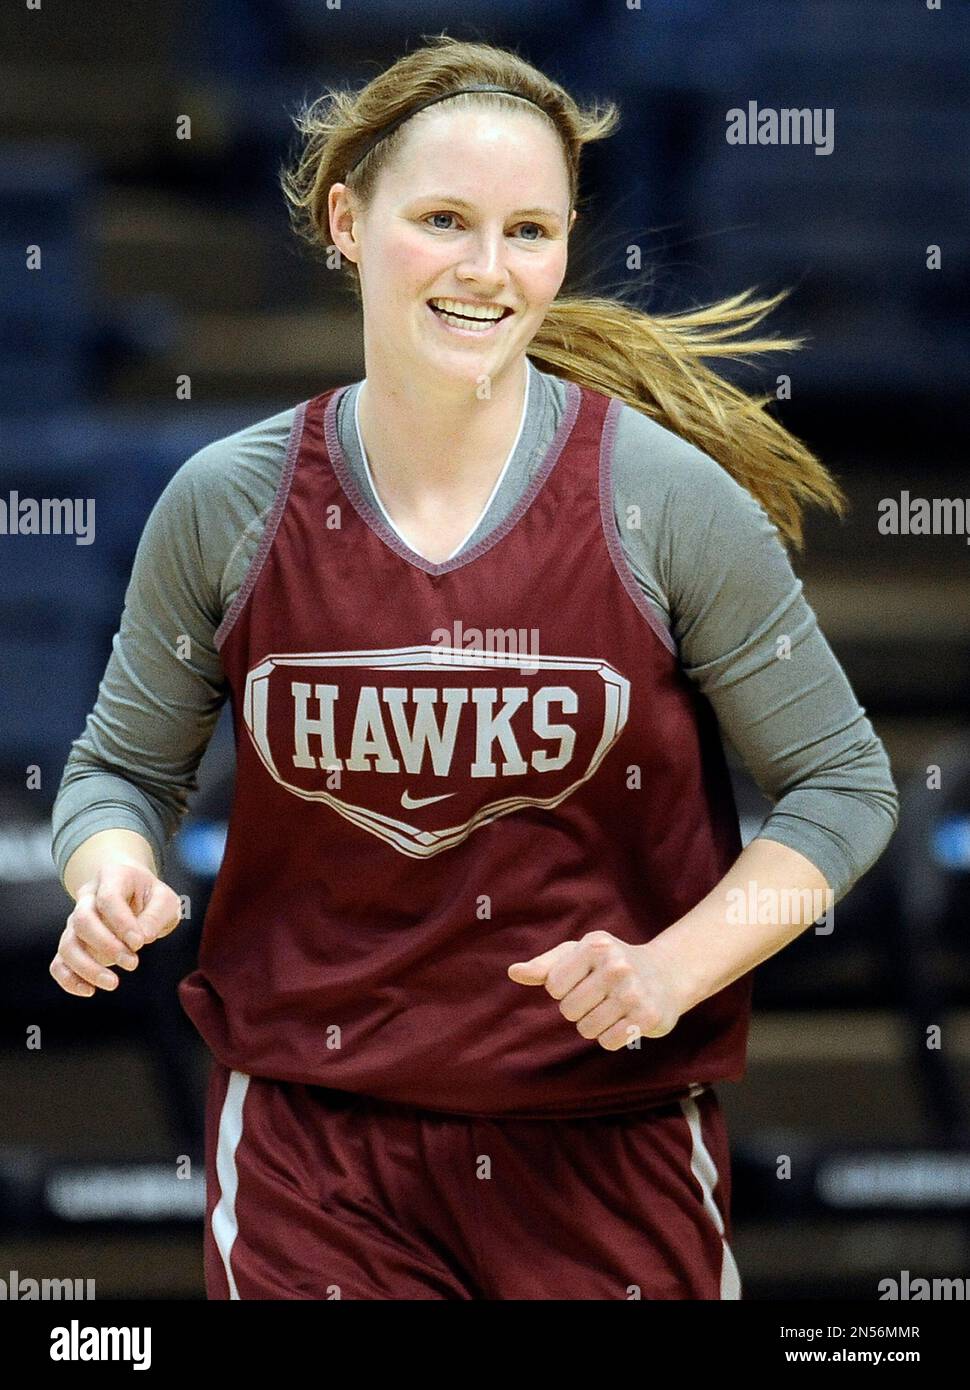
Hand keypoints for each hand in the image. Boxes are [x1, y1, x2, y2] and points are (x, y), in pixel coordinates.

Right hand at [50, 857, 182, 997]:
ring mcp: (75, 921)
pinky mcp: (73, 943)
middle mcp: (87, 898)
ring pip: (67, 944)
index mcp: (112, 877)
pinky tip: (88, 990)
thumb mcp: (165, 900)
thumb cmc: (150, 897)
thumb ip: (156, 915)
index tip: (140, 943)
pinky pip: (59, 962)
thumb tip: (143, 937)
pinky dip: (68, 979)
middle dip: (107, 946)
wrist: (134, 893)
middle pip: (82, 920)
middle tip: (133, 963)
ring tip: (112, 983)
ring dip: (87, 967)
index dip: (122, 923)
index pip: (108, 898)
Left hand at [507, 930, 684, 1050]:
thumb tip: (514, 973)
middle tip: (600, 995)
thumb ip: (545, 966)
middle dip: (579, 1008)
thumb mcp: (578, 954)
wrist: (665, 973)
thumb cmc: (610, 962)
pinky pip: (608, 1042)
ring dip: (594, 1024)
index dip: (564, 988)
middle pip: (569, 1010)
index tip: (584, 979)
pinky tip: (625, 1019)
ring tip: (612, 1007)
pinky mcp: (648, 1018)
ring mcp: (634, 993)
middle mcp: (617, 967)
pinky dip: (611, 1036)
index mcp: (596, 946)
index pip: (554, 986)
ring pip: (587, 1029)